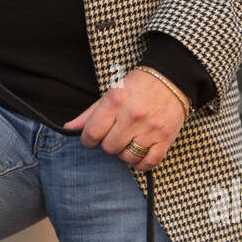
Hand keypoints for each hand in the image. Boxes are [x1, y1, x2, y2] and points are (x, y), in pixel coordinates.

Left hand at [62, 68, 189, 170]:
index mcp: (115, 102)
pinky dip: (141, 163)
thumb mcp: (110, 94)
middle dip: (108, 143)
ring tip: (129, 141)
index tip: (93, 137)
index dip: (88, 139)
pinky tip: (140, 152)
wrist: (171, 78)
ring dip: (125, 153)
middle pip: (109, 147)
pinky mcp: (165, 139)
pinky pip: (148, 163)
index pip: (92, 133)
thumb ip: (89, 114)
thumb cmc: (138, 86)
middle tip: (115, 134)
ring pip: (127, 157)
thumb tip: (69, 128)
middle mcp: (132, 116)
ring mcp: (150, 129)